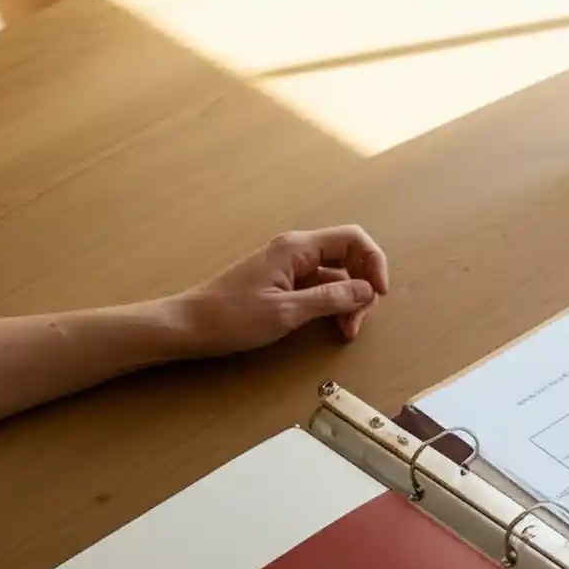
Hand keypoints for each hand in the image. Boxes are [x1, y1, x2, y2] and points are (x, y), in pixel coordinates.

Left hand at [171, 226, 389, 355]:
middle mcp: (296, 250)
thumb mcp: (286, 312)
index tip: (379, 293)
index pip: (353, 239)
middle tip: (357, 322)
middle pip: (348, 257)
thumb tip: (367, 290)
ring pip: (336, 275)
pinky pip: (320, 286)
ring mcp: (289, 266)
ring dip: (349, 299)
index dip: (374, 263)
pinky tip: (331, 324)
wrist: (189, 325)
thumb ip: (330, 298)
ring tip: (346, 329)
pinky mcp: (283, 282)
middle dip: (362, 286)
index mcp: (297, 248)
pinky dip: (332, 303)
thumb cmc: (230, 317)